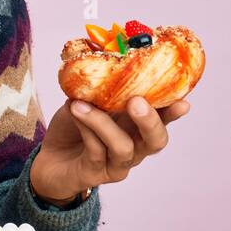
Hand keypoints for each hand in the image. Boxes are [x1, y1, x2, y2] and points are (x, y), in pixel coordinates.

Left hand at [29, 96, 190, 202]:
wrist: (47, 159)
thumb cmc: (73, 126)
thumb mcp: (87, 99)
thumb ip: (100, 86)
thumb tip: (105, 56)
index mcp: (137, 127)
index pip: (164, 120)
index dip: (174, 112)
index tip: (183, 102)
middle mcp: (134, 148)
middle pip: (156, 141)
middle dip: (150, 121)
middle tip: (136, 102)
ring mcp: (116, 164)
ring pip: (123, 147)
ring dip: (103, 123)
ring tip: (81, 104)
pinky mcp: (95, 175)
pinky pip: (96, 151)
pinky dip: (85, 129)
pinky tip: (74, 111)